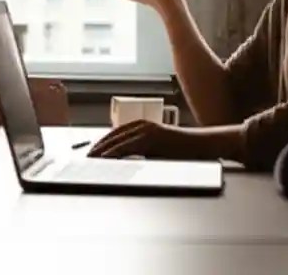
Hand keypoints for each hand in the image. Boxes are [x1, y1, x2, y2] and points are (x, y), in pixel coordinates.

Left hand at [88, 120, 202, 159]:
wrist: (201, 145)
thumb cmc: (182, 150)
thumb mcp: (156, 150)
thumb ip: (140, 152)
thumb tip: (123, 161)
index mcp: (141, 126)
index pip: (114, 134)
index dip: (101, 144)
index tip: (90, 152)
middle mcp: (142, 125)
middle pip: (112, 136)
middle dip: (98, 148)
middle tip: (85, 158)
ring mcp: (147, 130)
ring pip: (117, 140)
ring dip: (102, 150)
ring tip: (91, 160)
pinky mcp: (152, 138)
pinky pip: (128, 146)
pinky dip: (114, 153)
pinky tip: (106, 159)